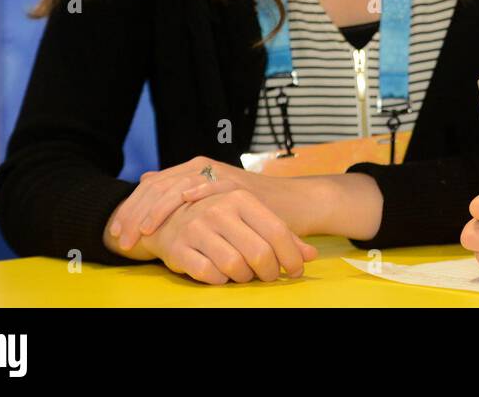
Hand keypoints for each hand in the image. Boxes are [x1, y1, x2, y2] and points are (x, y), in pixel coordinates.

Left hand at [109, 156, 255, 251]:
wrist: (291, 204)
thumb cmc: (246, 210)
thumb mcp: (207, 201)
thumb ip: (178, 191)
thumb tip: (144, 179)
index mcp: (190, 172)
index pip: (151, 187)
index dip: (130, 210)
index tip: (117, 235)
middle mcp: (201, 168)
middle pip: (158, 187)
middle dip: (136, 214)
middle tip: (123, 240)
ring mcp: (219, 175)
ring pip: (178, 187)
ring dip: (157, 210)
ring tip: (144, 232)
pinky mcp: (237, 184)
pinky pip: (212, 184)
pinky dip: (196, 193)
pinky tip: (181, 204)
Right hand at [138, 187, 316, 284]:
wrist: (167, 217)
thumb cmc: (219, 219)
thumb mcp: (250, 218)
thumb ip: (282, 235)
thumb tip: (311, 255)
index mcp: (240, 198)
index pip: (276, 231)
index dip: (291, 255)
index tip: (296, 269)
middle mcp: (219, 210)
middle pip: (259, 252)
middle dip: (270, 271)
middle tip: (270, 276)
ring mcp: (197, 228)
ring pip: (235, 266)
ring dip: (245, 277)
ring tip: (246, 275)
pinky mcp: (179, 248)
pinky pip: (209, 274)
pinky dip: (221, 280)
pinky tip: (223, 276)